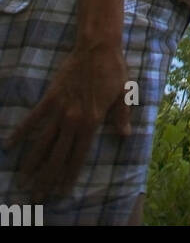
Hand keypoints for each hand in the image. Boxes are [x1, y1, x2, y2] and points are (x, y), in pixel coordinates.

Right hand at [9, 44, 132, 199]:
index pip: (78, 156)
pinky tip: (9, 145)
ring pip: (43, 142)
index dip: (69, 176)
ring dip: (32, 163)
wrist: (98, 46)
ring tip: (23, 180)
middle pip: (57, 156)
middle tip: (37, 196)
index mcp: (92, 122)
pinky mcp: (50, 98)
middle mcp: (74, 120)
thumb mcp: (124, 94)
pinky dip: (20, 132)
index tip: (60, 192)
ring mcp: (60, 109)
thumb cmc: (114, 69)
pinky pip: (33, 119)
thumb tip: (125, 135)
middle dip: (47, 178)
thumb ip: (121, 117)